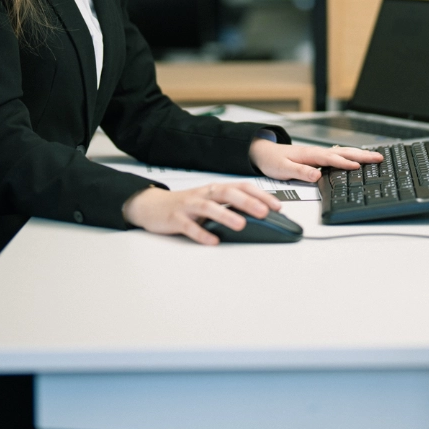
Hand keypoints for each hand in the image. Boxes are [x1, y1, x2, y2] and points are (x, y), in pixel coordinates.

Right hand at [122, 182, 281, 245]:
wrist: (152, 206)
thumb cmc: (186, 205)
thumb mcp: (210, 202)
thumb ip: (230, 207)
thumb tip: (259, 217)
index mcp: (214, 190)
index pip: (241, 187)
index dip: (260, 195)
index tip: (277, 206)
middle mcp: (203, 194)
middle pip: (226, 193)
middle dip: (247, 202)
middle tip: (264, 212)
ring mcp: (189, 206)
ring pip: (208, 207)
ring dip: (226, 215)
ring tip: (241, 225)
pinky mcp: (175, 219)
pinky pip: (189, 226)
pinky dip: (201, 233)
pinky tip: (212, 241)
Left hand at [249, 139, 382, 183]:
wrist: (262, 152)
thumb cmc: (272, 160)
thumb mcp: (283, 169)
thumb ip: (300, 172)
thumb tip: (316, 175)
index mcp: (309, 154)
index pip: (331, 158)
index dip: (345, 162)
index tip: (359, 166)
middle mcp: (316, 152)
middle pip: (342, 152)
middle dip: (361, 155)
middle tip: (379, 157)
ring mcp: (317, 153)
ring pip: (342, 152)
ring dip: (358, 154)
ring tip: (375, 156)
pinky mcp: (317, 156)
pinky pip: (337, 154)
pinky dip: (349, 155)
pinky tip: (356, 157)